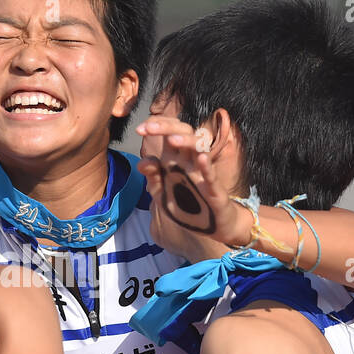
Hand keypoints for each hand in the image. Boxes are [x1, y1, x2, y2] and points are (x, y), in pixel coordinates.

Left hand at [136, 116, 251, 248]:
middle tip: (148, 127)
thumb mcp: (163, 193)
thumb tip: (141, 162)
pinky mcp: (214, 189)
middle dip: (166, 127)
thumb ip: (153, 178)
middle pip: (183, 132)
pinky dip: (207, 167)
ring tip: (172, 140)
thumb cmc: (187, 205)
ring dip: (187, 142)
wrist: (209, 227)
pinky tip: (202, 159)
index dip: (156, 126)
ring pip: (200, 147)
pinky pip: (211, 175)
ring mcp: (203, 173)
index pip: (170, 132)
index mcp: (176, 159)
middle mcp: (190, 161)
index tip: (139, 129)